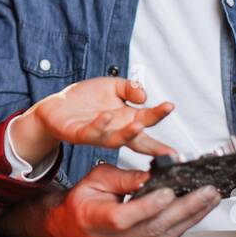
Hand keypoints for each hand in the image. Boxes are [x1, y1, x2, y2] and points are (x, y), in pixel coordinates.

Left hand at [22, 77, 176, 160]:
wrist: (57, 107)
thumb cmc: (86, 99)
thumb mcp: (112, 86)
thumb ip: (130, 88)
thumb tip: (144, 95)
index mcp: (127, 119)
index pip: (149, 123)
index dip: (162, 126)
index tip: (178, 136)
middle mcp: (116, 130)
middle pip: (138, 138)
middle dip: (154, 144)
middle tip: (168, 149)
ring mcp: (99, 135)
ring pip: (116, 139)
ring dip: (128, 133)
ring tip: (139, 124)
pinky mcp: (81, 134)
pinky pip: (92, 132)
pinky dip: (100, 124)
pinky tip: (106, 115)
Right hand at [41, 164, 220, 236]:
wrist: (72, 231)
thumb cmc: (84, 202)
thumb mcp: (96, 179)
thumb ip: (123, 178)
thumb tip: (151, 176)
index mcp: (91, 221)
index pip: (123, 218)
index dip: (148, 207)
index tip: (169, 192)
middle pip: (152, 229)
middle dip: (184, 208)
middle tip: (206, 192)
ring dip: (190, 218)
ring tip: (208, 200)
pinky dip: (181, 229)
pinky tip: (194, 214)